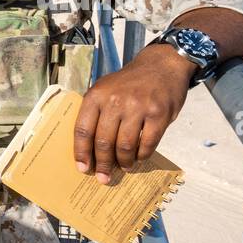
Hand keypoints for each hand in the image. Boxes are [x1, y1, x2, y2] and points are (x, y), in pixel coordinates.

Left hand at [74, 44, 193, 183]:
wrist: (161, 65)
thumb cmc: (128, 83)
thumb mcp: (105, 89)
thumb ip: (96, 113)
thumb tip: (88, 149)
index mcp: (96, 95)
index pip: (83, 130)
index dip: (81, 152)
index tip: (82, 168)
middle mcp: (115, 101)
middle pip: (104, 142)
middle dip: (102, 164)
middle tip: (103, 176)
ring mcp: (138, 107)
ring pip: (125, 146)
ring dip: (123, 162)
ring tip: (123, 167)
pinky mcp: (159, 113)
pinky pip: (148, 144)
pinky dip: (142, 155)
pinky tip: (138, 157)